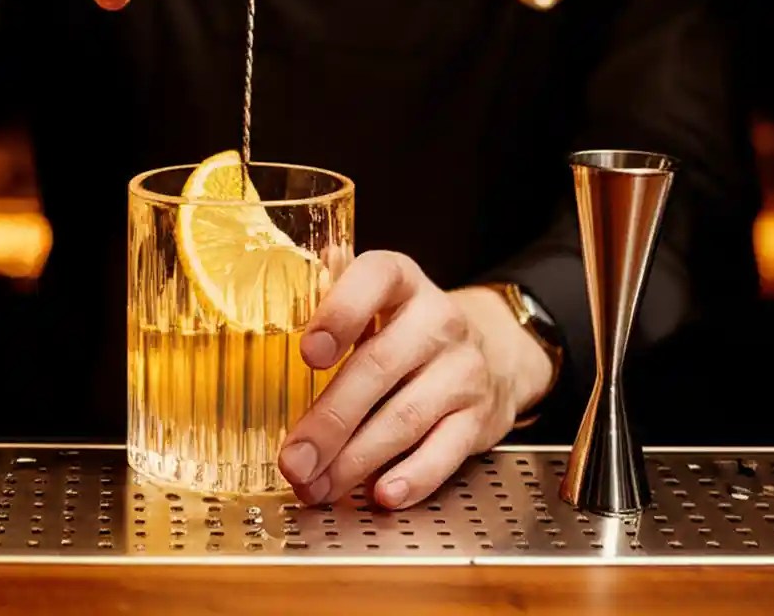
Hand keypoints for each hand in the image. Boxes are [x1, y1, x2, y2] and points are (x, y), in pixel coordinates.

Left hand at [277, 251, 554, 509]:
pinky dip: (413, 477)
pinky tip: (381, 494)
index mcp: (401, 281)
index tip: (308, 353)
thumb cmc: (409, 330)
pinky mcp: (481, 418)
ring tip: (317, 485)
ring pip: (406, 417)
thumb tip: (278, 308)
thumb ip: (329, 301)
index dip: (340, 313)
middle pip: (379, 367)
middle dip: (330, 420)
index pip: (375, 279)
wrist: (495, 352)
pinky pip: (446, 452)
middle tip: (294, 459)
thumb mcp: (376, 301)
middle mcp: (437, 320)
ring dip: (355, 459)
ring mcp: (463, 370)